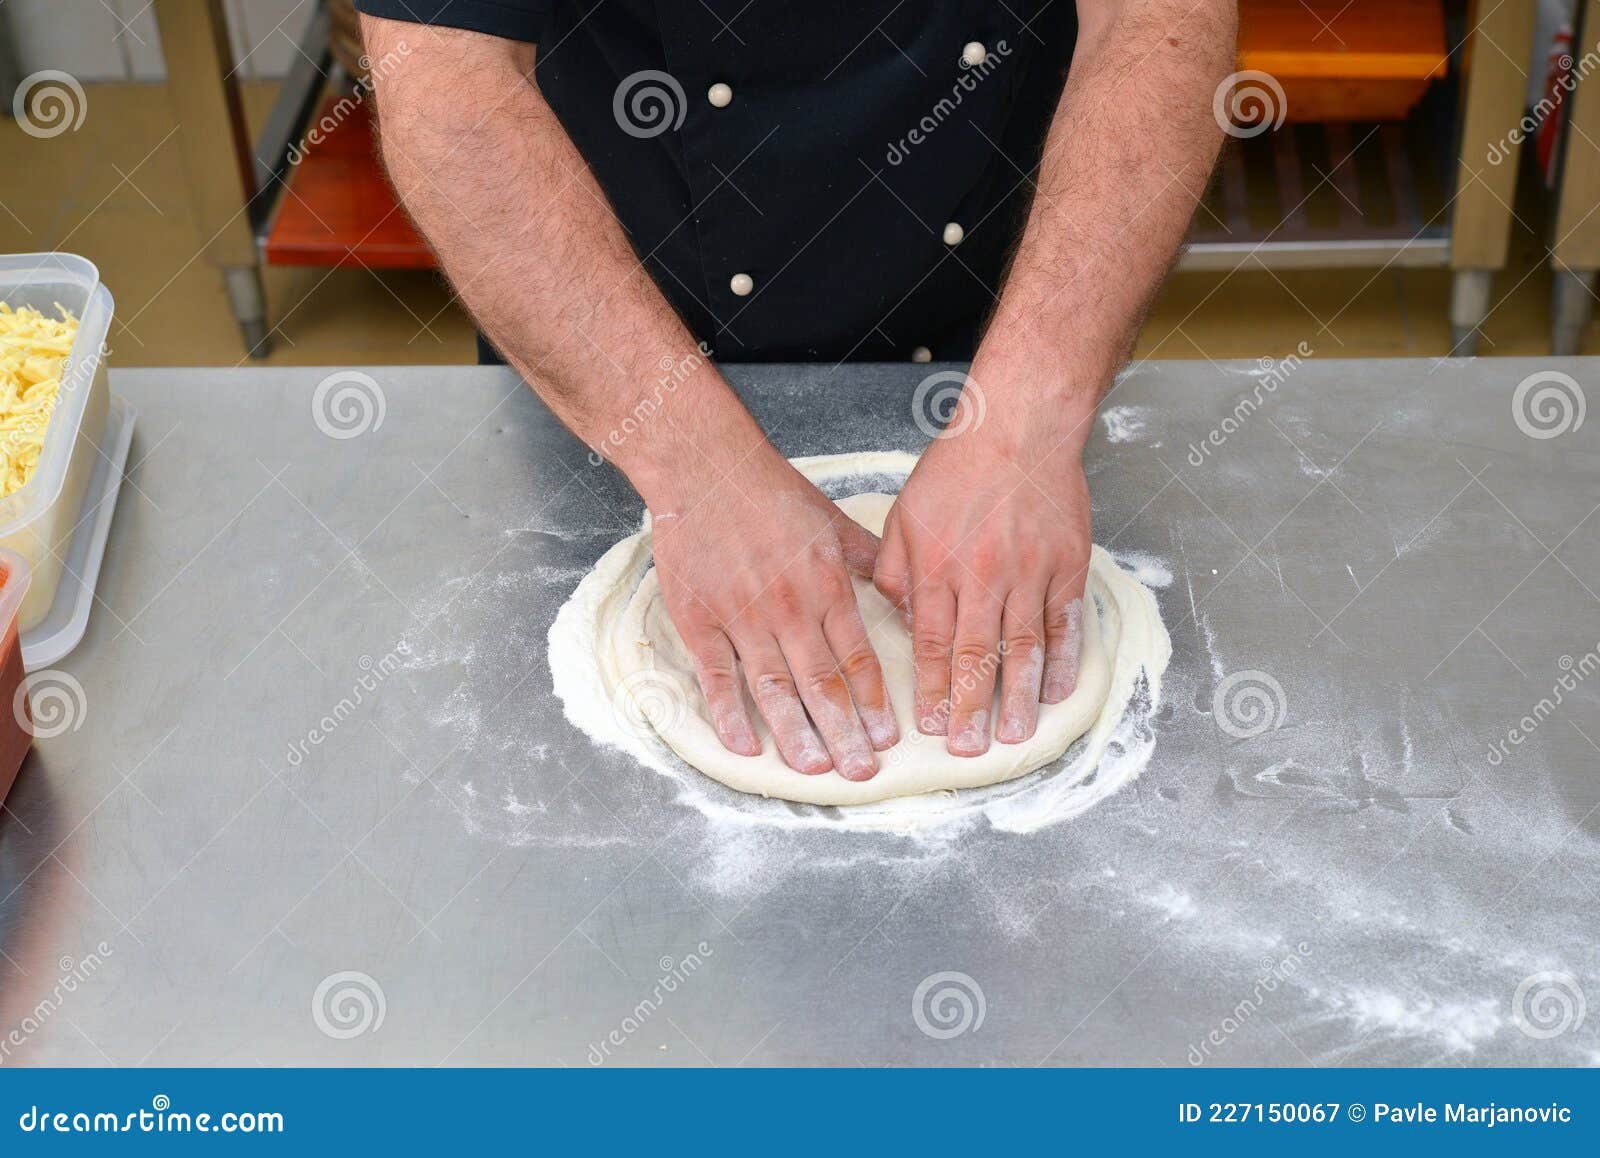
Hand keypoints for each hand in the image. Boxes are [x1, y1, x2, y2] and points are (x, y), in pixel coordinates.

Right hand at [648, 452, 898, 778]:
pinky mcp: (700, 622)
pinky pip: (717, 679)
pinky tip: (746, 747)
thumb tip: (904, 590)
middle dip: (845, 734)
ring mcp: (743, 619)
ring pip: (774, 691)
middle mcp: (790, 610)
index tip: (887, 738)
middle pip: (822, 685)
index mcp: (826, 587)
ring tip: (815, 771)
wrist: (705, 468)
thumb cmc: (770, 491)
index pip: (857, 659)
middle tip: (860, 772)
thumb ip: (868, 560)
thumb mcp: (832, 521)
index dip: (874, 703)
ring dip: (797, 736)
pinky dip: (730, 716)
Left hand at [874, 397, 1090, 755]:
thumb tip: (900, 623)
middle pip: (976, 656)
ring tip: (1015, 736)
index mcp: (938, 567)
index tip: (928, 726)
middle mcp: (983, 576)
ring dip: (1019, 698)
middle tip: (969, 750)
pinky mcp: (1067, 566)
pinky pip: (1065, 624)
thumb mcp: (904, 516)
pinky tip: (1057, 693)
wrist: (1018, 430)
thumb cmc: (956, 472)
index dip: (931, 689)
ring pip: (1024, 648)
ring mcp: (1030, 573)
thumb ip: (896, 572)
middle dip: (970, 709)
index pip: (932, 643)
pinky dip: (1063, 662)